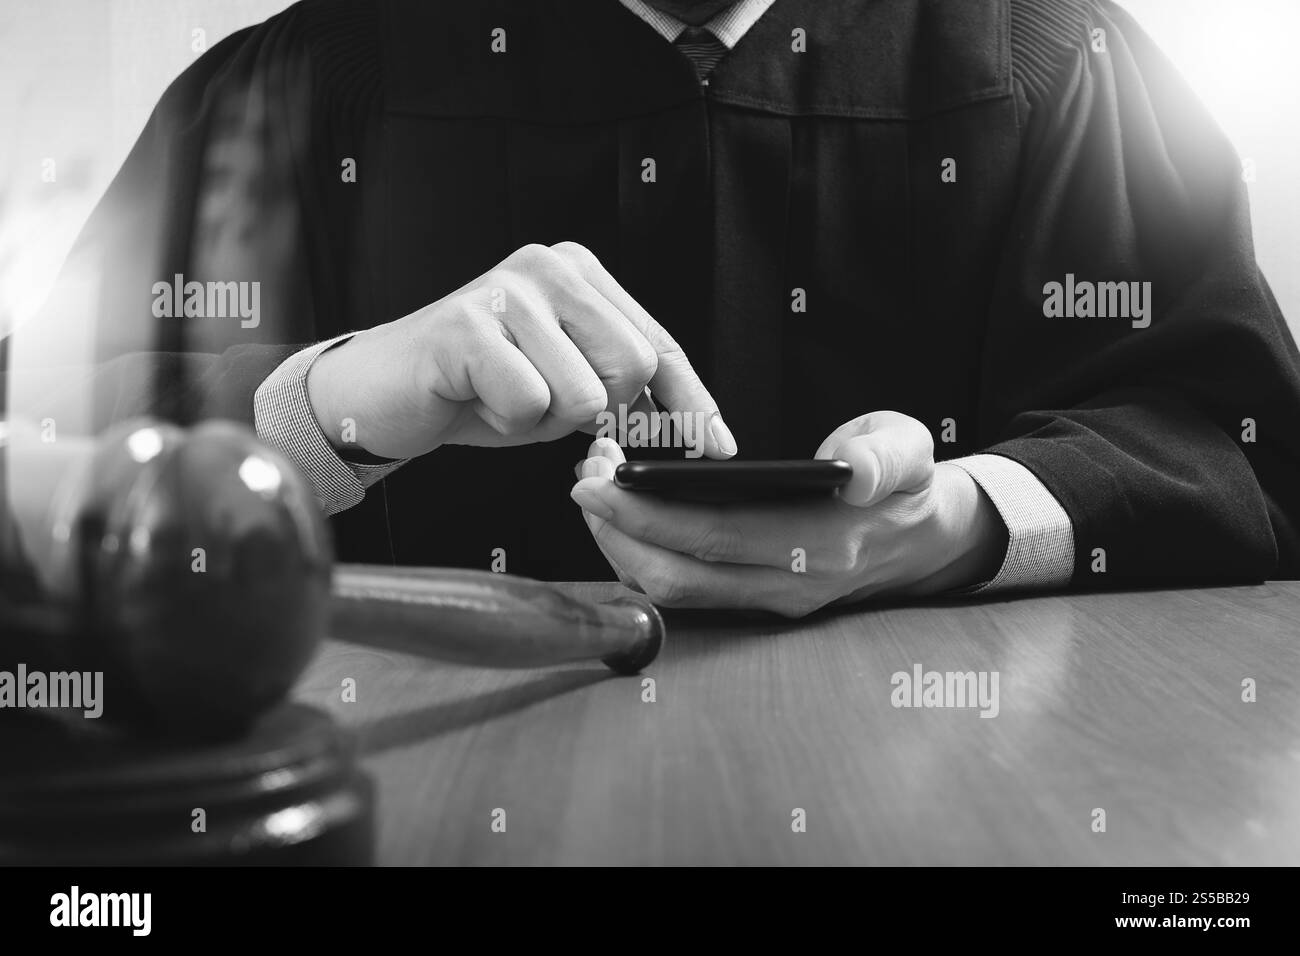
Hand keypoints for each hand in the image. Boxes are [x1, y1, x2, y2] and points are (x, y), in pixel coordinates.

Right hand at [306, 242, 736, 460]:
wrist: (383, 392)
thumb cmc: (480, 389)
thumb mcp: (568, 385)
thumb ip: (627, 392)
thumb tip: (701, 432)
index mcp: (581, 273)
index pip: (659, 343)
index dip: (691, 402)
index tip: (716, 448)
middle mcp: (549, 267)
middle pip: (631, 366)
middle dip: (598, 410)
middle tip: (543, 407)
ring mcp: (506, 291)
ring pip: (583, 394)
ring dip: (544, 422)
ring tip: (504, 399)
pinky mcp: (466, 325)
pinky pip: (530, 404)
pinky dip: (506, 423)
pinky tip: (477, 400)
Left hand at [570, 412, 1007, 616]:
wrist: (921, 539)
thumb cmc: (904, 483)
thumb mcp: (909, 451)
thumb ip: (884, 457)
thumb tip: (853, 470)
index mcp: (821, 546)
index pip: (714, 537)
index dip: (646, 514)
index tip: (598, 480)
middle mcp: (786, 587)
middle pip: (672, 577)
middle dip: (613, 531)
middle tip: (584, 479)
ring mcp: (766, 602)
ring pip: (669, 591)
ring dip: (621, 545)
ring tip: (597, 490)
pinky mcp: (752, 602)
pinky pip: (682, 589)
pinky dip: (641, 554)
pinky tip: (624, 514)